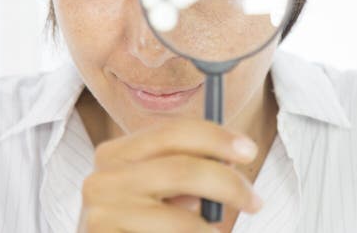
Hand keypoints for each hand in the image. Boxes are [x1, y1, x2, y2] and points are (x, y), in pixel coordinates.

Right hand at [77, 118, 263, 232]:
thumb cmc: (138, 223)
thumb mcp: (158, 192)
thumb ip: (185, 171)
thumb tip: (229, 160)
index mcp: (115, 154)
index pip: (172, 132)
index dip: (216, 137)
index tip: (249, 150)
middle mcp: (102, 179)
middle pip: (181, 170)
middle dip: (228, 183)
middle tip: (255, 200)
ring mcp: (102, 215)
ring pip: (182, 220)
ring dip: (212, 228)